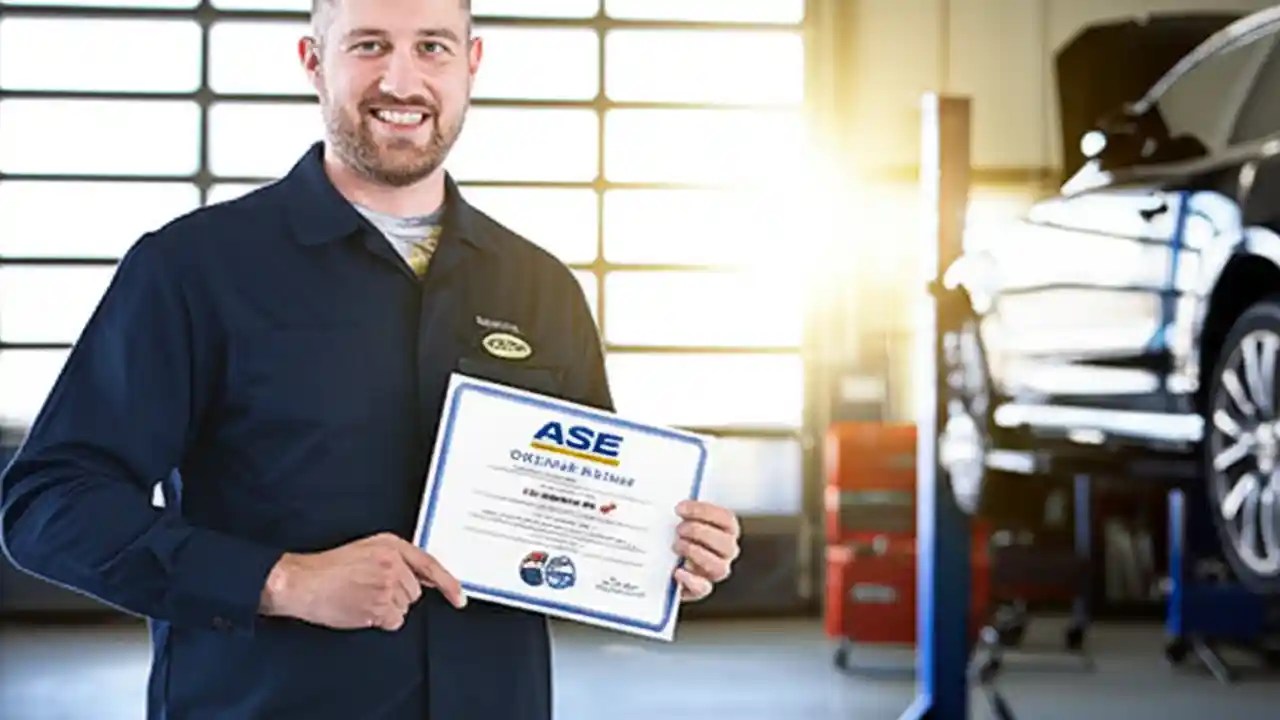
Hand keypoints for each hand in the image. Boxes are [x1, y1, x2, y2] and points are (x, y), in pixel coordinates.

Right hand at [259, 532, 466, 631]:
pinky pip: (393, 621)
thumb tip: (424, 579)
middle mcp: (392, 562)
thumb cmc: (329, 569)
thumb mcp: (367, 552)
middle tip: (369, 591)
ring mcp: (387, 584)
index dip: (448, 584)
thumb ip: (397, 561)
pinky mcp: (378, 604)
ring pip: (404, 608)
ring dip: (386, 609)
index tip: (459, 597)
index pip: (429, 564)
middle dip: (397, 596)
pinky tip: (360, 609)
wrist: (302, 581)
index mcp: (391, 545)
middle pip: (414, 592)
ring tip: (361, 597)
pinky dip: (380, 621)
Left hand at [672, 500, 740, 601]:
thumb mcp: (679, 517)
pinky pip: (703, 589)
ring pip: (719, 567)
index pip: (726, 520)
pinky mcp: (699, 589)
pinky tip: (677, 571)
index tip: (680, 509)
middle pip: (726, 544)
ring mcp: (714, 572)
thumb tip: (669, 497)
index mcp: (725, 530)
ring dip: (696, 553)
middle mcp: (725, 552)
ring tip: (676, 546)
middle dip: (700, 533)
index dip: (705, 512)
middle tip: (679, 529)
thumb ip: (682, 509)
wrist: (660, 561)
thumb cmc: (675, 533)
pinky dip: (690, 580)